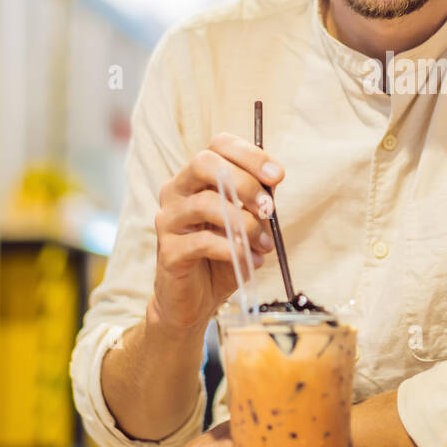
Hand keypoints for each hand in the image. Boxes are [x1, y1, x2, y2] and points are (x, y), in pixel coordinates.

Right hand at [153, 133, 284, 328]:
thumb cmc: (222, 256)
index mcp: (196, 177)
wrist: (196, 301)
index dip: (250, 154)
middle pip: (204, 163)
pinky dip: (233, 250)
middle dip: (244, 182)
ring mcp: (168, 219)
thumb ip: (256, 201)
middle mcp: (176, 191)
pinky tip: (250, 261)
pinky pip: (203, 241)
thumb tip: (272, 182)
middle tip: (267, 208)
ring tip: (264, 244)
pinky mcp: (168, 250)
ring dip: (244, 223)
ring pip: (205, 203)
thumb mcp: (247, 223)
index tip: (278, 175)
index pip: (218, 145)